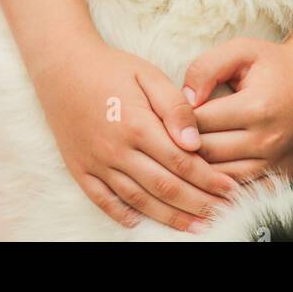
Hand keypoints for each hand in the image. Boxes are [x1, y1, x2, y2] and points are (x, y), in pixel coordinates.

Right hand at [31, 36, 241, 232]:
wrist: (61, 65)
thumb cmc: (110, 67)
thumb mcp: (148, 75)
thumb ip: (175, 107)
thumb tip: (194, 143)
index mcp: (137, 125)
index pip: (181, 162)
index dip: (209, 179)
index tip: (230, 189)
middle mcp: (116, 149)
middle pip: (164, 188)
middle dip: (197, 204)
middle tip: (223, 213)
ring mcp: (96, 162)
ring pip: (138, 200)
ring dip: (169, 217)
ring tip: (196, 226)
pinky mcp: (79, 167)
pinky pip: (102, 200)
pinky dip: (122, 215)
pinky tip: (140, 222)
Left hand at [181, 34, 292, 185]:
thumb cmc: (276, 64)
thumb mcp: (242, 50)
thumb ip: (207, 67)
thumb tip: (184, 98)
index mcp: (256, 107)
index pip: (200, 123)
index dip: (177, 119)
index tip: (166, 113)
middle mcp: (268, 140)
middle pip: (207, 154)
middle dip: (183, 146)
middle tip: (167, 135)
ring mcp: (277, 162)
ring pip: (221, 178)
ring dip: (200, 169)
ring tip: (184, 152)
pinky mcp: (283, 175)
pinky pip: (243, 190)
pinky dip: (222, 185)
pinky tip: (209, 173)